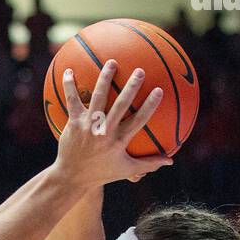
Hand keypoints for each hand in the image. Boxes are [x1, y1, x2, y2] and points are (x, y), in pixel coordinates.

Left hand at [53, 61, 172, 187]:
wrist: (72, 178)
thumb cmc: (102, 173)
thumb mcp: (127, 170)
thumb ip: (149, 163)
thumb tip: (170, 161)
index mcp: (119, 141)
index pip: (138, 121)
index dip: (149, 106)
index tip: (159, 90)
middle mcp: (104, 132)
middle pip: (120, 105)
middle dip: (131, 87)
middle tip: (139, 71)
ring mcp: (88, 126)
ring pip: (98, 98)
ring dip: (104, 79)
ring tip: (111, 62)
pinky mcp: (74, 123)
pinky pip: (72, 100)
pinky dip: (69, 85)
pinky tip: (69, 71)